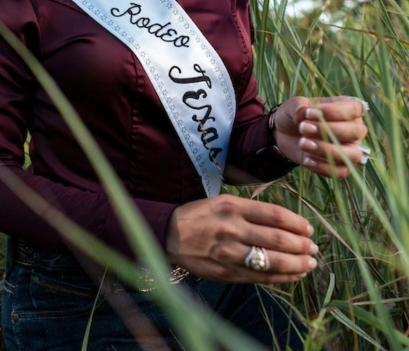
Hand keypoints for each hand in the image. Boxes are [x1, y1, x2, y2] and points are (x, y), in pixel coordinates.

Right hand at [165, 195, 316, 283]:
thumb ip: (251, 212)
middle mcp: (230, 228)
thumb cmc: (200, 217)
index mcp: (231, 207)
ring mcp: (228, 252)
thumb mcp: (222, 203)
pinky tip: (294, 274)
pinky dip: (283, 277)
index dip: (297, 224)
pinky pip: (262, 276)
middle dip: (302, 245)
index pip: (275, 215)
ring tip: (309, 263)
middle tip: (313, 248)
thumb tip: (289, 225)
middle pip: (278, 238)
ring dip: (298, 263)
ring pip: (273, 260)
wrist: (168, 236)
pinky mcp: (226, 272)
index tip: (308, 229)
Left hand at [273, 96, 368, 177]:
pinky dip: (323, 167)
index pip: (354, 108)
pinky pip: (341, 172)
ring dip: (327, 150)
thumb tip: (303, 111)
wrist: (284, 133)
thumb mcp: (293, 105)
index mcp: (348, 108)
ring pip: (352, 154)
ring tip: (303, 143)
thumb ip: (299, 106)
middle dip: (328, 130)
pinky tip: (306, 159)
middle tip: (303, 127)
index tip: (309, 113)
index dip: (334, 111)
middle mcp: (354, 129)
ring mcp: (350, 149)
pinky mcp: (341, 166)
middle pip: (355, 132)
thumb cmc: (296, 115)